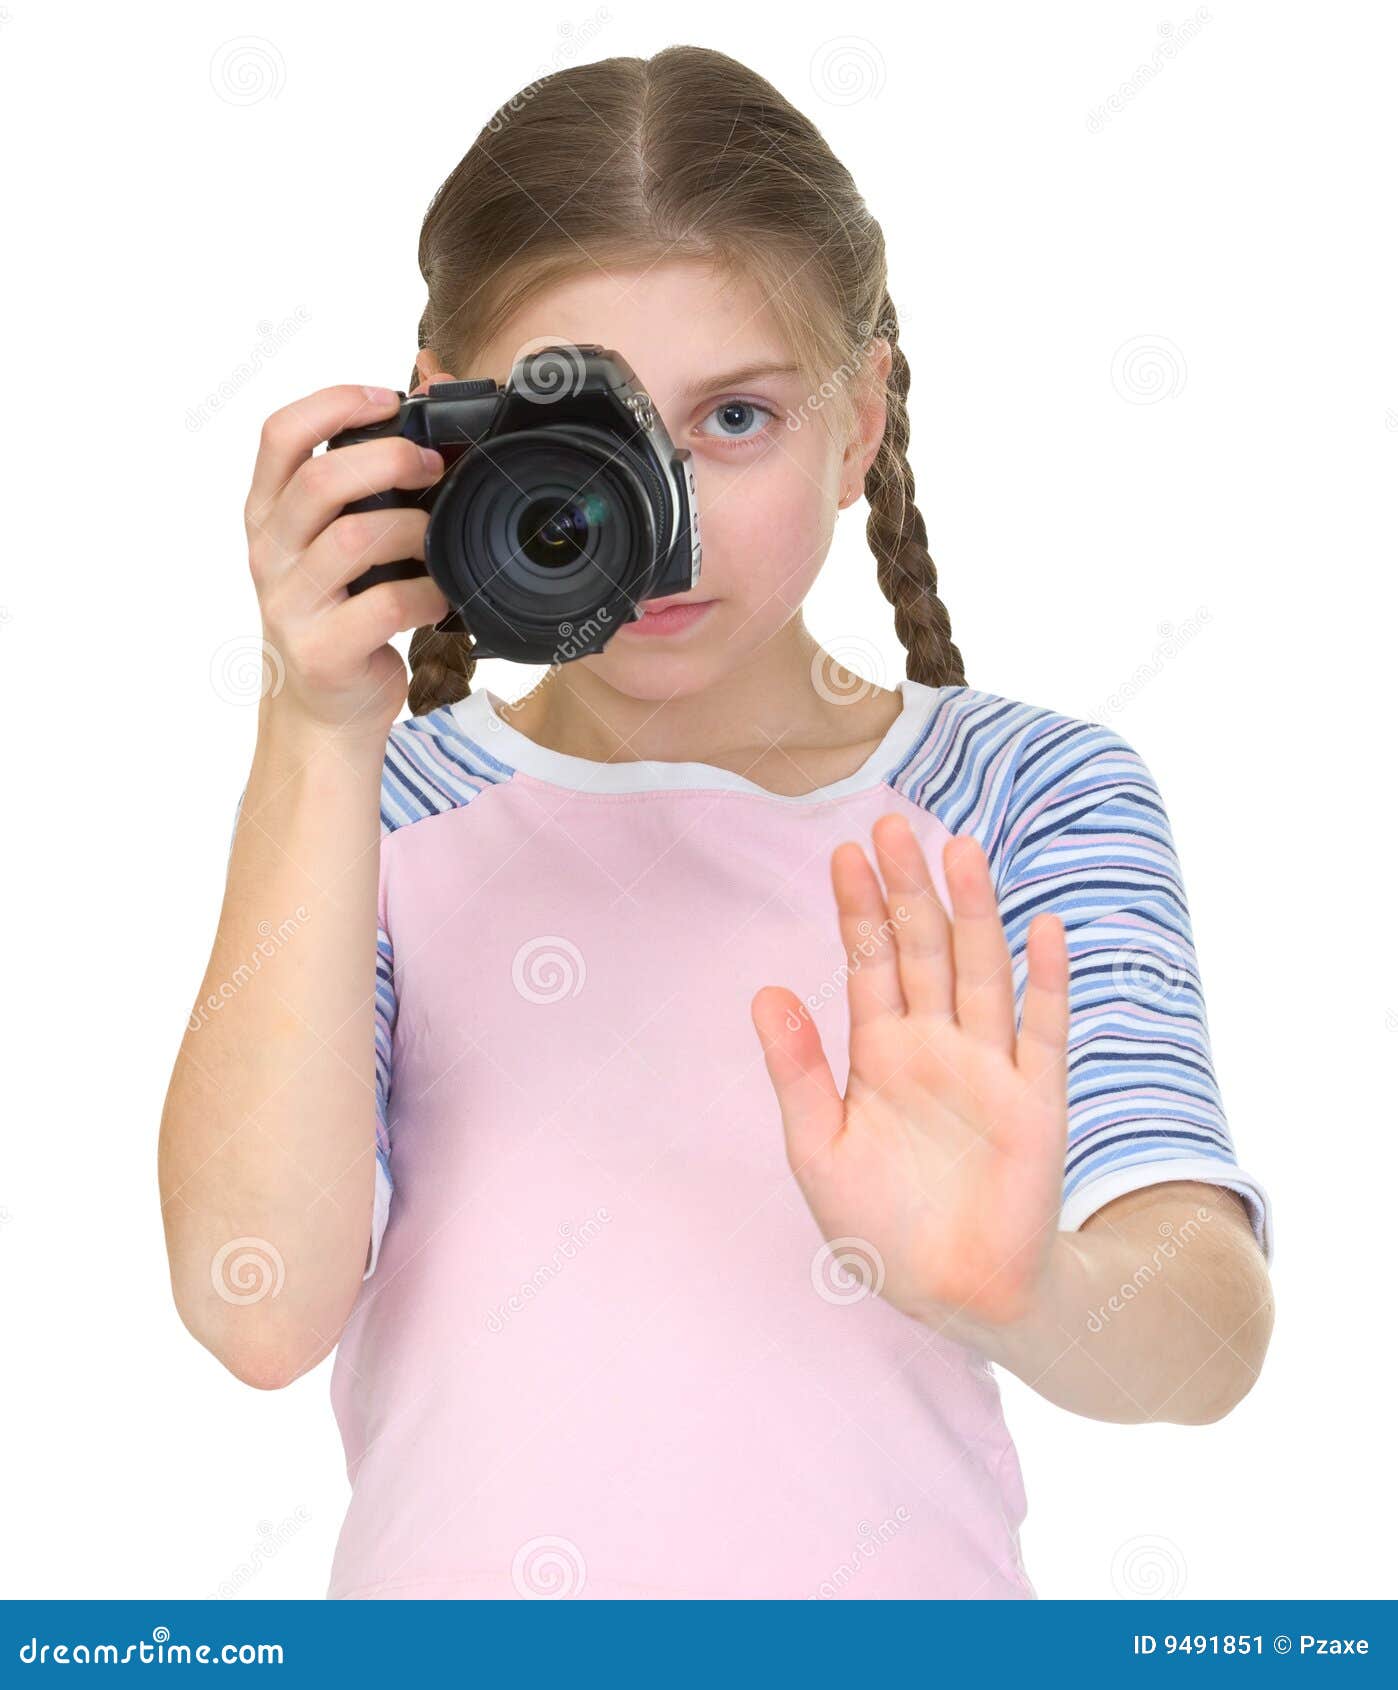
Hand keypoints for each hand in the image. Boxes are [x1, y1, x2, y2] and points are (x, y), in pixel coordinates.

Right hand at [244, 380, 457, 742]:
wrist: (325, 712)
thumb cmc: (343, 615)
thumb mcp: (337, 546)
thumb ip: (366, 493)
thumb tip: (434, 418)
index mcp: (269, 515)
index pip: (280, 434)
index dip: (334, 403)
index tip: (389, 398)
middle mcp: (271, 553)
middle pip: (320, 479)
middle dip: (389, 459)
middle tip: (433, 467)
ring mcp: (292, 604)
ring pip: (353, 538)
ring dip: (413, 527)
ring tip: (438, 537)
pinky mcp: (323, 650)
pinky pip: (383, 605)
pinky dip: (427, 593)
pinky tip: (442, 595)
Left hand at [750, 813, 1070, 1332]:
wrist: (954, 1294)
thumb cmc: (879, 1227)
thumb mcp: (819, 1150)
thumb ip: (797, 1072)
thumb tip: (765, 990)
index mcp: (880, 1053)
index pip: (869, 963)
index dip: (858, 909)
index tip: (843, 851)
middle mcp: (935, 1046)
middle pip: (924, 950)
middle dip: (908, 891)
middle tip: (894, 825)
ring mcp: (989, 1067)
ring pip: (982, 972)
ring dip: (973, 913)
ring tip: (960, 850)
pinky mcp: (1038, 1102)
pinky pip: (1045, 1031)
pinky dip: (1049, 981)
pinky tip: (1045, 927)